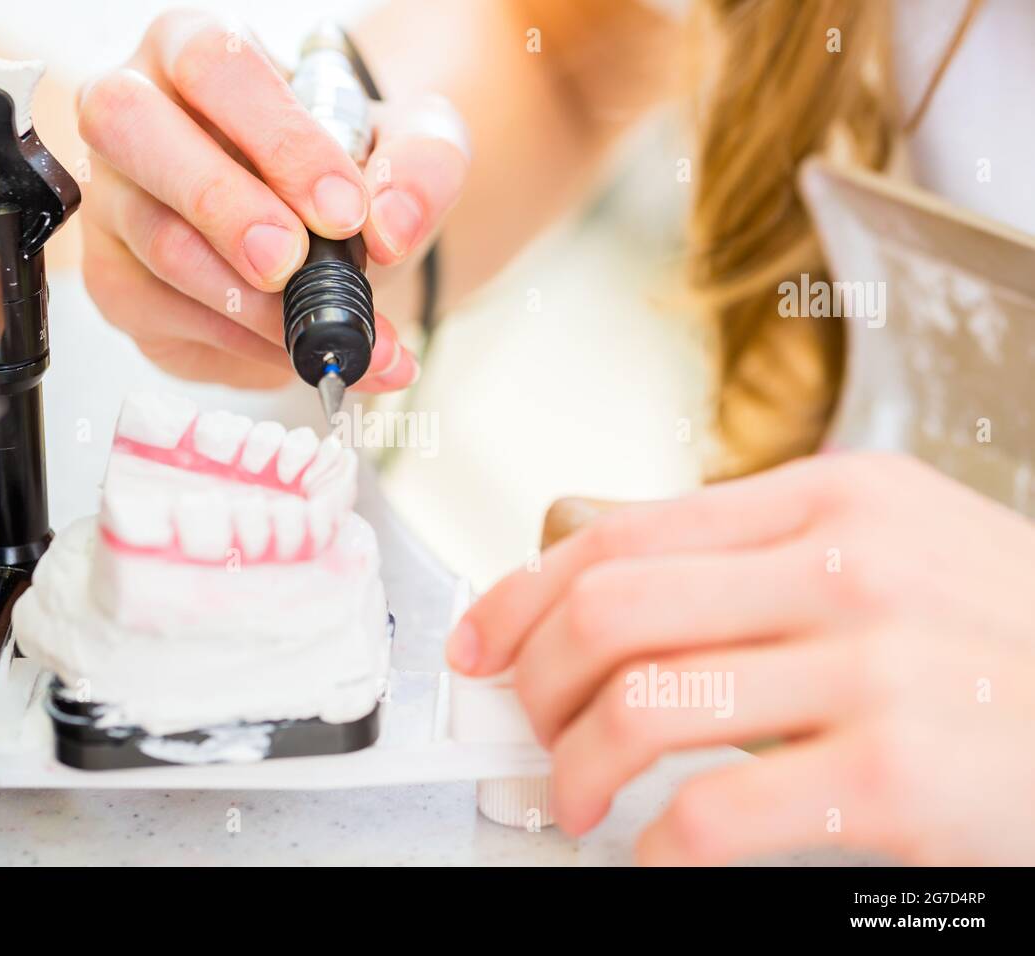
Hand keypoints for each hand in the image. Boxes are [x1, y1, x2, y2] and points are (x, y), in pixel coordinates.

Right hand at [76, 9, 468, 388]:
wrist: (322, 237)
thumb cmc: (344, 169)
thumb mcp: (411, 146)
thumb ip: (421, 168)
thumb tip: (390, 228)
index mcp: (194, 46)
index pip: (214, 65)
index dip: (279, 140)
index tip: (343, 210)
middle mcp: (132, 110)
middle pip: (131, 126)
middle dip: (222, 204)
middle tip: (291, 262)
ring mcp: (112, 198)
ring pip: (159, 242)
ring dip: (252, 300)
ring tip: (333, 327)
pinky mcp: (115, 278)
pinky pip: (165, 313)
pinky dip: (243, 342)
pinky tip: (297, 348)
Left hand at [448, 452, 1034, 863]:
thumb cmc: (1006, 637)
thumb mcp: (893, 547)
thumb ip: (757, 553)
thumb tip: (606, 572)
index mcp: (831, 499)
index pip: (624, 533)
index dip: (525, 591)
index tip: (483, 640)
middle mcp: (845, 566)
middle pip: (612, 610)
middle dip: (536, 680)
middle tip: (528, 726)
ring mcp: (873, 668)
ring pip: (643, 705)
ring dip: (574, 766)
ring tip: (574, 796)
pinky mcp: (893, 778)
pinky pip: (713, 812)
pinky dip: (654, 848)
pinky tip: (655, 856)